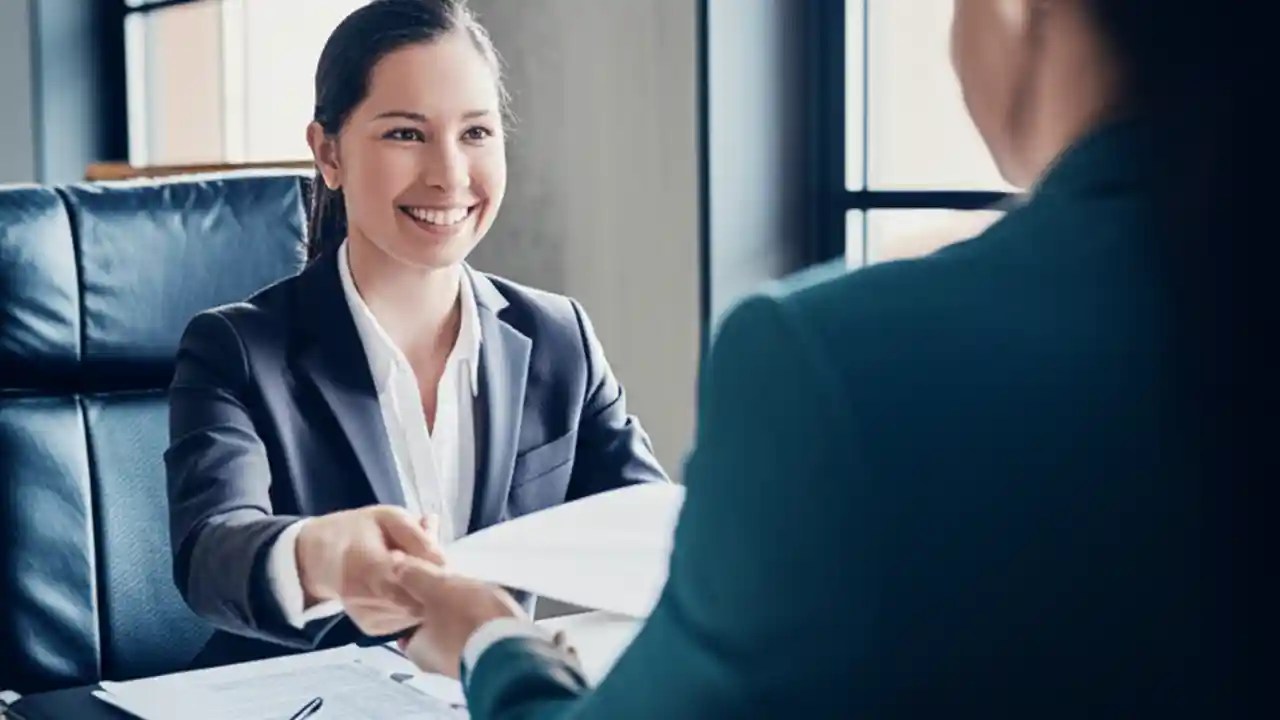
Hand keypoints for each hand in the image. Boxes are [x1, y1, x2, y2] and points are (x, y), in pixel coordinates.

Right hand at [296, 507, 443, 635]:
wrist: (321, 556)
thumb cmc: (358, 530)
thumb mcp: (389, 517)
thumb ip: (417, 535)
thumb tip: (443, 559)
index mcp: (368, 566)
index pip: (413, 580)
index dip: (432, 572)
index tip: (437, 559)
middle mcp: (365, 598)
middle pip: (419, 599)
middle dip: (432, 584)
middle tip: (431, 564)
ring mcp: (369, 618)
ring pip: (417, 613)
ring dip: (424, 595)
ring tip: (414, 574)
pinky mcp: (372, 629)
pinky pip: (407, 620)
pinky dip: (412, 605)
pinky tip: (404, 589)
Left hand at [391, 558, 525, 677]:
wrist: (511, 648)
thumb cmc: (465, 619)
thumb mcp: (435, 589)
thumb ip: (414, 576)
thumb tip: (393, 562)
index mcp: (415, 648)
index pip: (405, 620)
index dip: (410, 597)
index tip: (420, 578)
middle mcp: (435, 661)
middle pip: (430, 622)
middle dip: (437, 601)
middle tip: (446, 578)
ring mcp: (462, 660)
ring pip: (454, 625)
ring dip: (459, 608)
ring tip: (469, 585)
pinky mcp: (486, 655)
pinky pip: (475, 630)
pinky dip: (476, 616)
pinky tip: (485, 601)